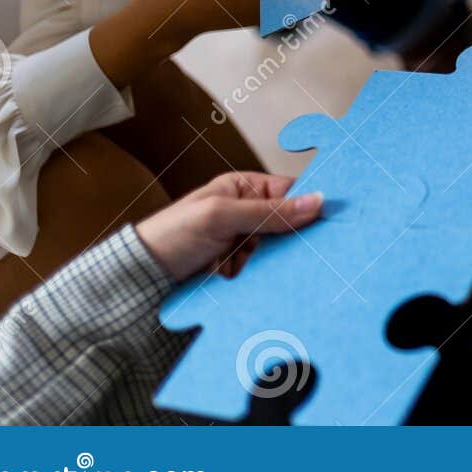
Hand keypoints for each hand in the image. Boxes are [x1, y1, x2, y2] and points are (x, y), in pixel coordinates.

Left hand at [136, 172, 323, 280]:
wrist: (139, 278)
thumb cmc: (171, 235)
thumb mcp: (221, 216)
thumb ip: (269, 211)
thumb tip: (317, 201)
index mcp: (245, 189)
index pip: (291, 193)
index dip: (311, 205)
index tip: (332, 220)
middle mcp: (249, 214)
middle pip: (290, 224)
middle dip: (295, 239)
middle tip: (307, 250)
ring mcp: (245, 243)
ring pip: (281, 251)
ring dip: (280, 262)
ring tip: (272, 268)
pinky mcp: (241, 270)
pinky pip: (267, 272)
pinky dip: (268, 278)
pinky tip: (264, 282)